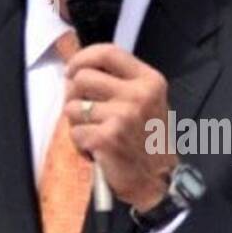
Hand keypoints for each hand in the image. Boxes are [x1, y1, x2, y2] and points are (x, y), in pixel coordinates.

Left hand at [63, 43, 175, 212]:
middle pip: (82, 77)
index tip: (72, 69)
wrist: (159, 180)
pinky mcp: (107, 138)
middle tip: (83, 109)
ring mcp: (123, 116)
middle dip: (74, 94)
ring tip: (95, 131)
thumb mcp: (146, 100)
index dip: (83, 57)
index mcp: (149, 80)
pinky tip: (96, 148)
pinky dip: (79, 143)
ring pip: (73, 106)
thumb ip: (119, 81)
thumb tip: (78, 68)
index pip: (108, 52)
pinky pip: (74, 132)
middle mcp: (138, 95)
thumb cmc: (148, 139)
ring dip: (77, 122)